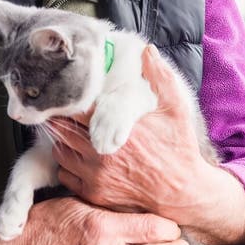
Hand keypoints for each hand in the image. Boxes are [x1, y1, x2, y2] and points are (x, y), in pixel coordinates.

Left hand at [52, 46, 244, 244]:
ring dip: (62, 139)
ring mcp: (95, 176)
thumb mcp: (176, 108)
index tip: (67, 90)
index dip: (69, 97)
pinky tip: (78, 155)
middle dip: (60, 116)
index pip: (76, 108)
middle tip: (61, 108)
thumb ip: (160, 77)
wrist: (184, 194)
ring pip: (60, 151)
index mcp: (117, 129)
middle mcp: (101, 154)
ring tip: (71, 130)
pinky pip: (65, 174)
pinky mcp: (94, 194)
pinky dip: (67, 164)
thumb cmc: (179, 149)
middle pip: (62, 128)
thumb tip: (147, 50)